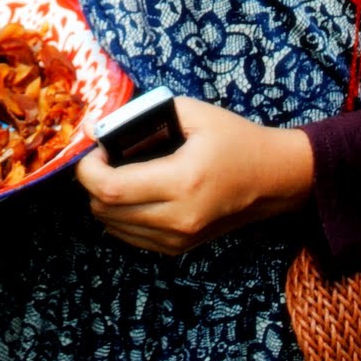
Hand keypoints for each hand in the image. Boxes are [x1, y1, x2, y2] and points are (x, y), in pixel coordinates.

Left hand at [74, 93, 314, 256]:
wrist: (272, 179)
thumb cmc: (235, 140)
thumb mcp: (192, 112)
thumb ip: (144, 116)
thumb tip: (101, 126)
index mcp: (183, 182)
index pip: (113, 189)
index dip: (89, 170)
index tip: (94, 148)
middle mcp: (178, 218)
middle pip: (106, 211)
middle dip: (92, 182)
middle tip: (103, 156)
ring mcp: (178, 239)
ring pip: (113, 227)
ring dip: (103, 198)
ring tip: (118, 171)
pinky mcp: (178, 248)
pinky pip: (129, 235)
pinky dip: (119, 214)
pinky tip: (132, 190)